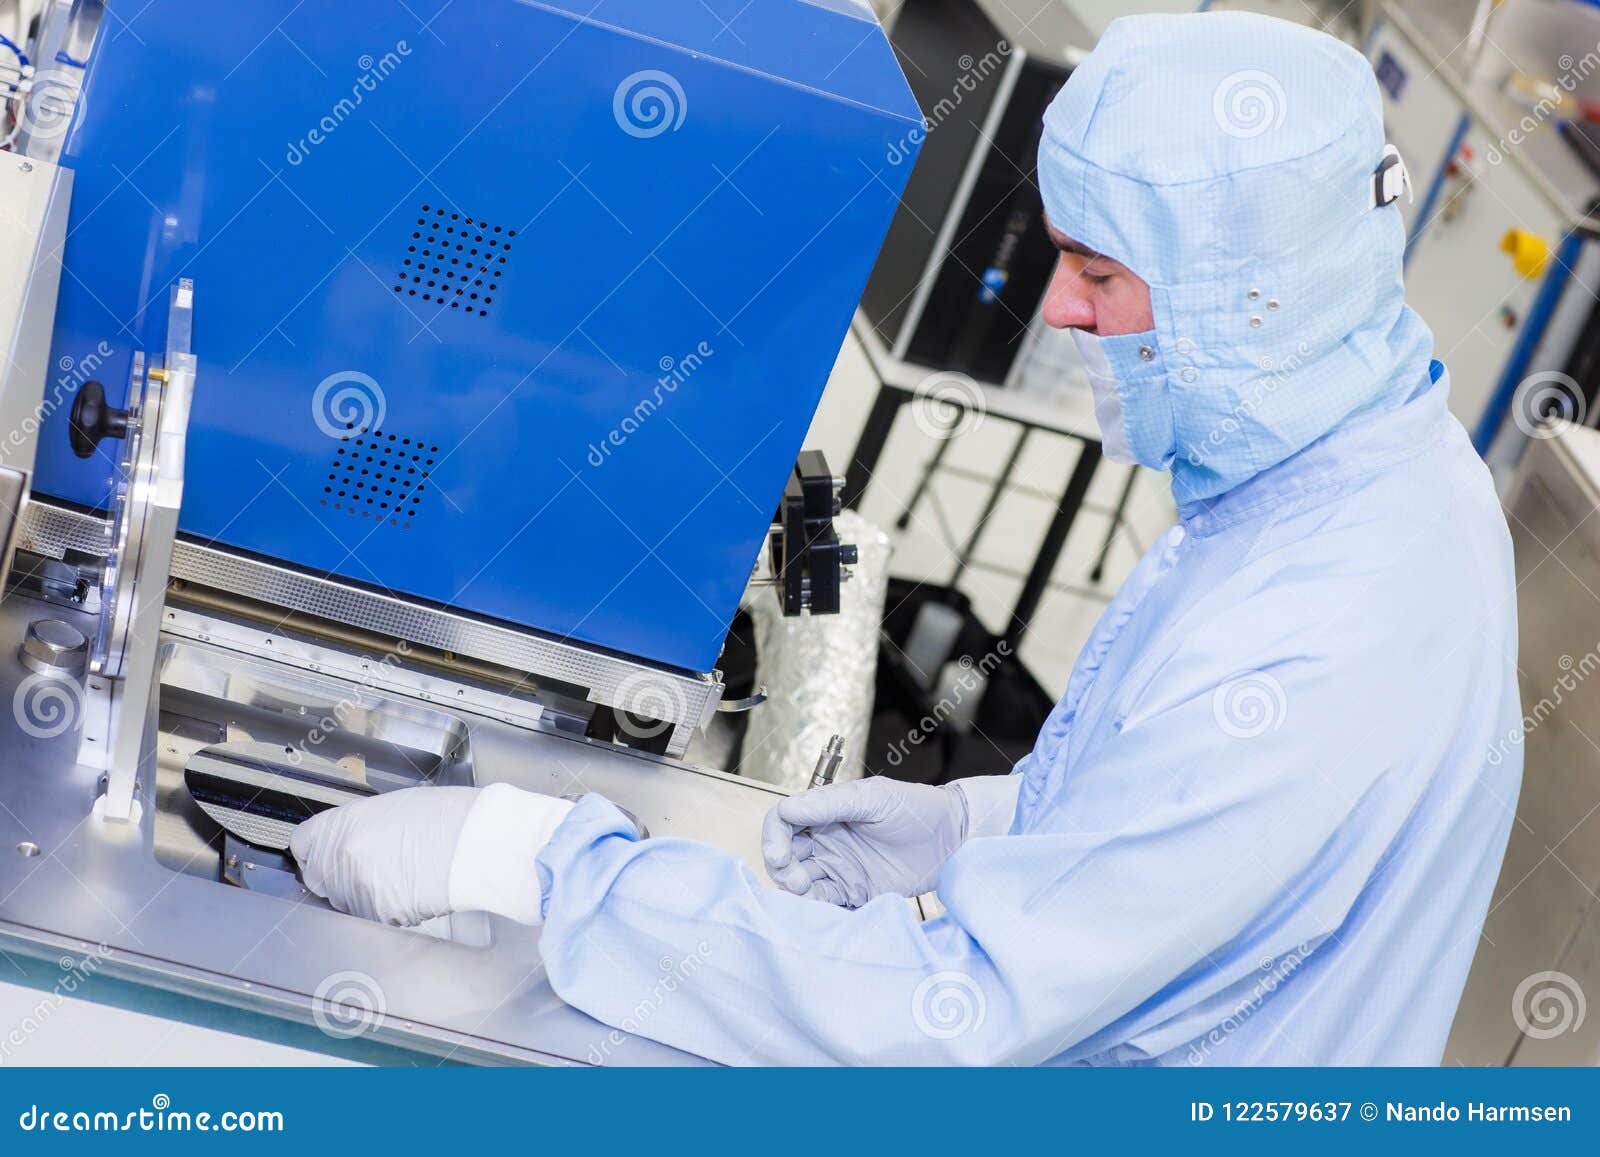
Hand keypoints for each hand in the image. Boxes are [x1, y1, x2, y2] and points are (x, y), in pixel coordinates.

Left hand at [291, 783, 572, 925]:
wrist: (475, 843)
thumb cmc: (445, 819)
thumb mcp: (390, 809)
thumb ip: (359, 827)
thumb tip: (350, 842)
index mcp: (338, 827)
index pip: (302, 845)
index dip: (317, 850)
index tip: (328, 853)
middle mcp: (338, 862)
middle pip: (319, 879)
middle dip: (338, 877)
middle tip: (372, 868)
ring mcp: (355, 893)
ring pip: (345, 903)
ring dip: (363, 897)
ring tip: (400, 876)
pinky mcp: (378, 918)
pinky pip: (371, 918)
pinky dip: (386, 911)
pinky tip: (411, 891)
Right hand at [760, 777, 967, 907]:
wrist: (952, 838)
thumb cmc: (916, 809)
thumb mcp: (872, 798)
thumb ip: (829, 804)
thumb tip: (787, 809)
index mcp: (826, 812)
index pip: (783, 821)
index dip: (773, 837)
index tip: (780, 854)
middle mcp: (826, 840)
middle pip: (784, 856)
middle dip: (782, 869)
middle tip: (798, 879)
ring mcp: (839, 868)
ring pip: (799, 883)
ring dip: (796, 891)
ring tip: (810, 893)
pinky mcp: (855, 893)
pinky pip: (825, 903)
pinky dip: (816, 908)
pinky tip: (823, 908)